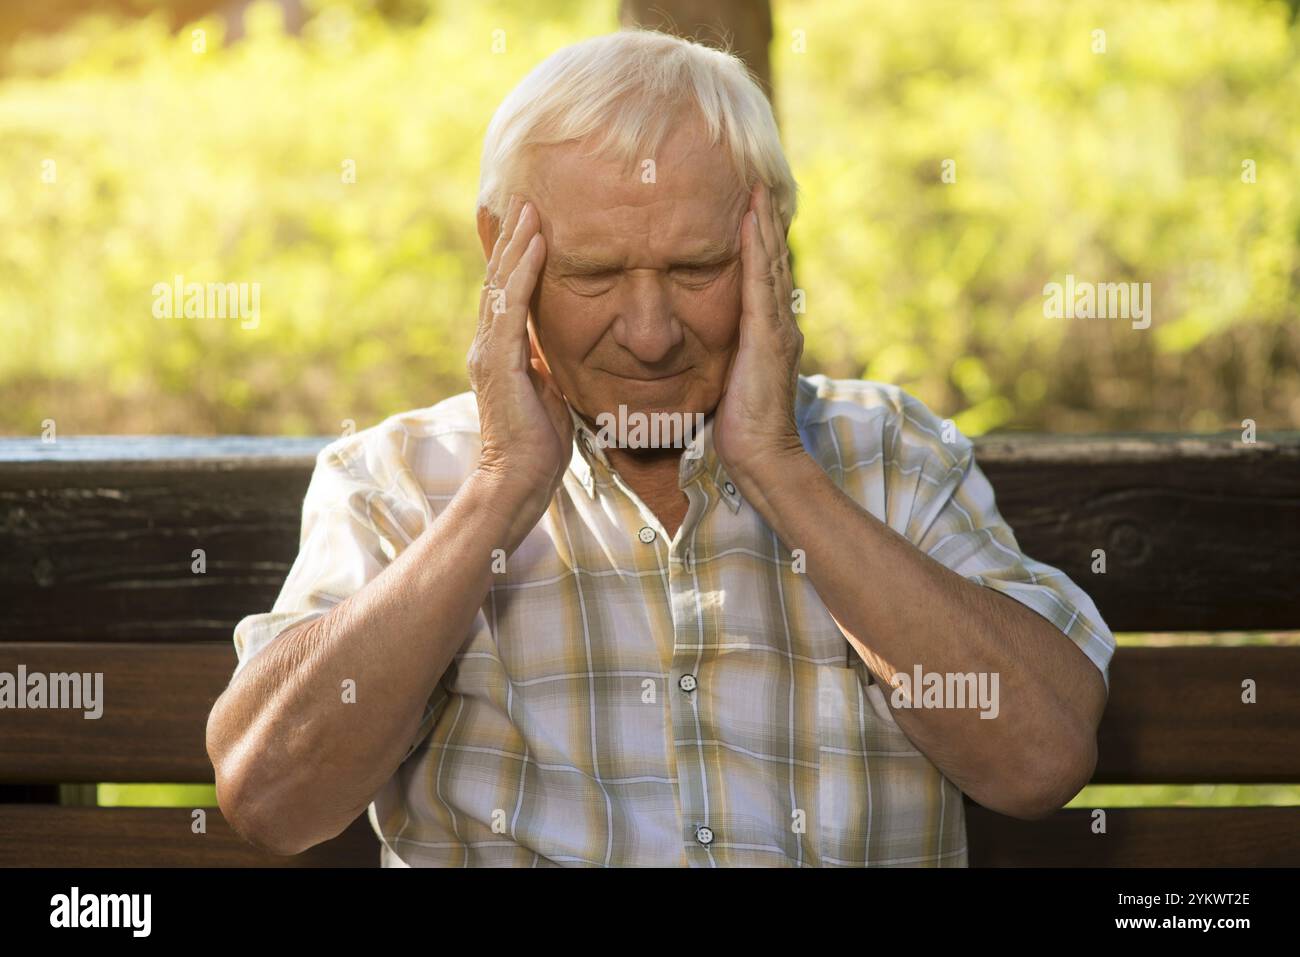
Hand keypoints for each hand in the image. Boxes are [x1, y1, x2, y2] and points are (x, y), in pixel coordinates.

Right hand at [466, 195, 572, 530]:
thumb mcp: (548, 391)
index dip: (517, 258)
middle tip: (528, 199)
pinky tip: (538, 245)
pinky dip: (523, 272)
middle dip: (513, 238)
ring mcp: (488, 352)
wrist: (518, 482)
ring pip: (501, 285)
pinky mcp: (498, 362)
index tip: (532, 224)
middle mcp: (486, 346)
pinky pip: (512, 307)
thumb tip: (553, 345)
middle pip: (498, 280)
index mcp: (499, 352)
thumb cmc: (538, 445)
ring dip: (518, 244)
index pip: (506, 295)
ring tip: (532, 208)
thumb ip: (544, 364)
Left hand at [714, 182, 804, 488]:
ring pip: (769, 264)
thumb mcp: (725, 383)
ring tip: (755, 188)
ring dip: (762, 224)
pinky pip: (760, 282)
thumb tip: (691, 347)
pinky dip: (757, 249)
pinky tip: (751, 221)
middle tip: (756, 182)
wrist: (762, 458)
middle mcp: (779, 325)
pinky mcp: (768, 337)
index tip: (746, 209)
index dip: (756, 243)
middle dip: (763, 222)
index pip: (760, 278)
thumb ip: (720, 359)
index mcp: (767, 334)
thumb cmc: (738, 431)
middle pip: (770, 261)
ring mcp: (778, 329)